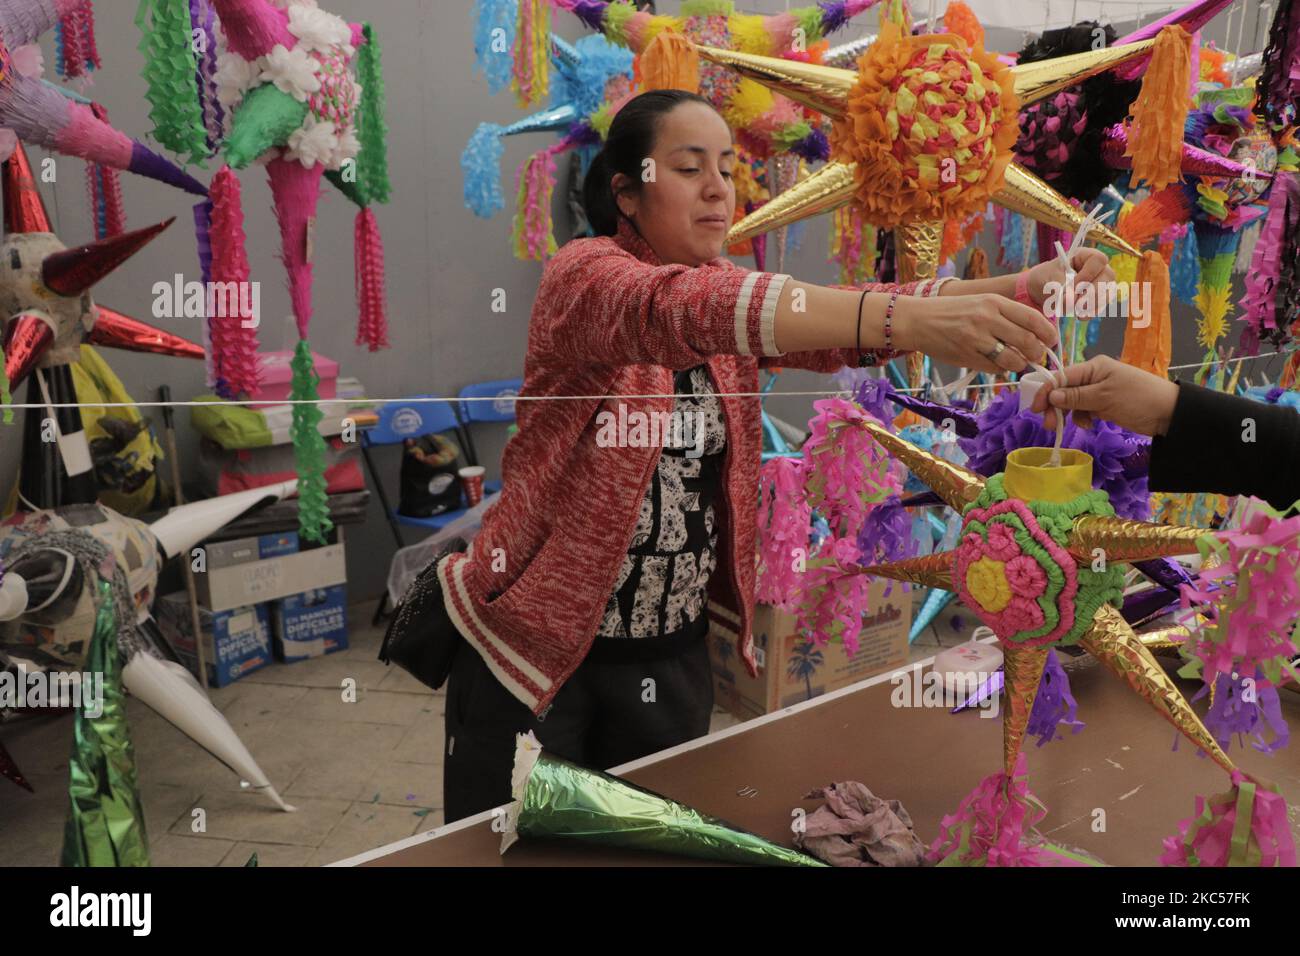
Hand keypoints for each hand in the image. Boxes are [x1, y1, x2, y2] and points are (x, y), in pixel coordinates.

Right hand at [893, 293, 1057, 373]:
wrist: (918, 320)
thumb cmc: (952, 312)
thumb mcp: (981, 303)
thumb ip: (1006, 315)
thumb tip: (1035, 335)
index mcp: (994, 302)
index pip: (1033, 318)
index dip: (1048, 332)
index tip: (1051, 340)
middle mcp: (986, 318)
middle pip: (1028, 341)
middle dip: (1037, 353)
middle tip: (1036, 356)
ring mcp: (975, 338)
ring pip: (1013, 359)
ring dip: (1019, 364)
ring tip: (1016, 362)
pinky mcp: (966, 355)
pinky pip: (994, 368)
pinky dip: (1000, 369)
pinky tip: (996, 363)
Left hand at [1025, 247, 1114, 317]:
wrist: (1041, 290)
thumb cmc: (1045, 278)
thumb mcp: (1049, 281)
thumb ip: (1061, 289)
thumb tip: (1072, 301)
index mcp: (1084, 256)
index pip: (1098, 260)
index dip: (1088, 274)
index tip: (1073, 285)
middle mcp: (1096, 268)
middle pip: (1108, 277)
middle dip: (1092, 293)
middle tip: (1077, 304)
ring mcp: (1100, 283)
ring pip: (1108, 292)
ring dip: (1093, 304)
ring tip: (1077, 312)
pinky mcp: (1098, 298)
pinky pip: (1102, 305)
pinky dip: (1092, 312)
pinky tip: (1080, 316)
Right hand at [1029, 354, 1178, 434]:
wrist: (1168, 413)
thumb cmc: (1137, 399)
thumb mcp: (1104, 397)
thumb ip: (1075, 397)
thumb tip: (1051, 396)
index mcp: (1093, 367)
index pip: (1061, 377)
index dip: (1046, 392)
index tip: (1035, 409)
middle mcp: (1093, 376)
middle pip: (1064, 389)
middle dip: (1054, 406)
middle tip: (1049, 425)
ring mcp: (1098, 390)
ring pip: (1071, 401)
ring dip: (1066, 414)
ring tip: (1065, 427)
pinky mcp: (1104, 404)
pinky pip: (1083, 410)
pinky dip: (1081, 417)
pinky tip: (1088, 424)